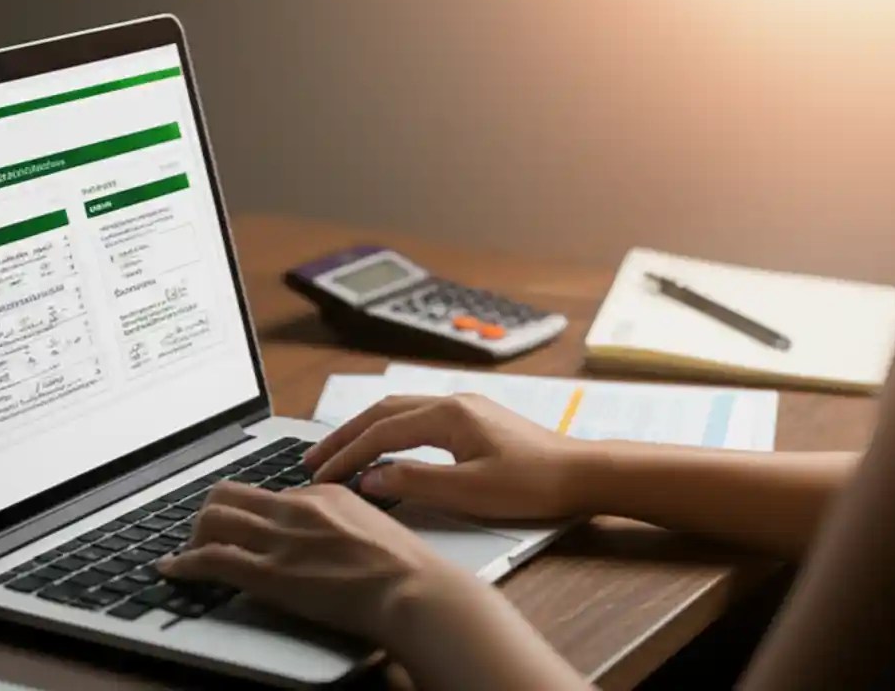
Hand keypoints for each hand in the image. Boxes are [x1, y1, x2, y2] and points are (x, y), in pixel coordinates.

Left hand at [157, 481, 475, 641]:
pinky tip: (172, 570)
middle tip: (203, 535)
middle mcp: (296, 507)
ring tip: (186, 553)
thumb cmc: (404, 568)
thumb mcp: (372, 525)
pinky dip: (183, 563)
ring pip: (212, 518)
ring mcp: (281, 538)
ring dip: (192, 536)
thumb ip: (341, 521)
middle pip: (228, 493)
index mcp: (323, 493)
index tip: (243, 529)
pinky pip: (211, 558)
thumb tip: (321, 533)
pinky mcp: (270, 572)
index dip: (251, 515)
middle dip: (208, 514)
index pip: (269, 495)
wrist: (412, 589)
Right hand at [304, 394, 588, 519]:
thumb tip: (371, 480)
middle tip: (312, 460)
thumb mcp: (470, 492)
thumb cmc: (534, 484)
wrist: (582, 474)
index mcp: (448, 416)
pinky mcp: (473, 419)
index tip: (319, 476)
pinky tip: (382, 447)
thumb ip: (416, 483)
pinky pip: (416, 417)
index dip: (345, 455)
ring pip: (398, 411)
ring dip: (364, 431)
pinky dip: (388, 431)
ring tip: (337, 452)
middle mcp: (452, 402)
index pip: (379, 433)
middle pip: (382, 413)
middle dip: (344, 435)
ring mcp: (464, 407)